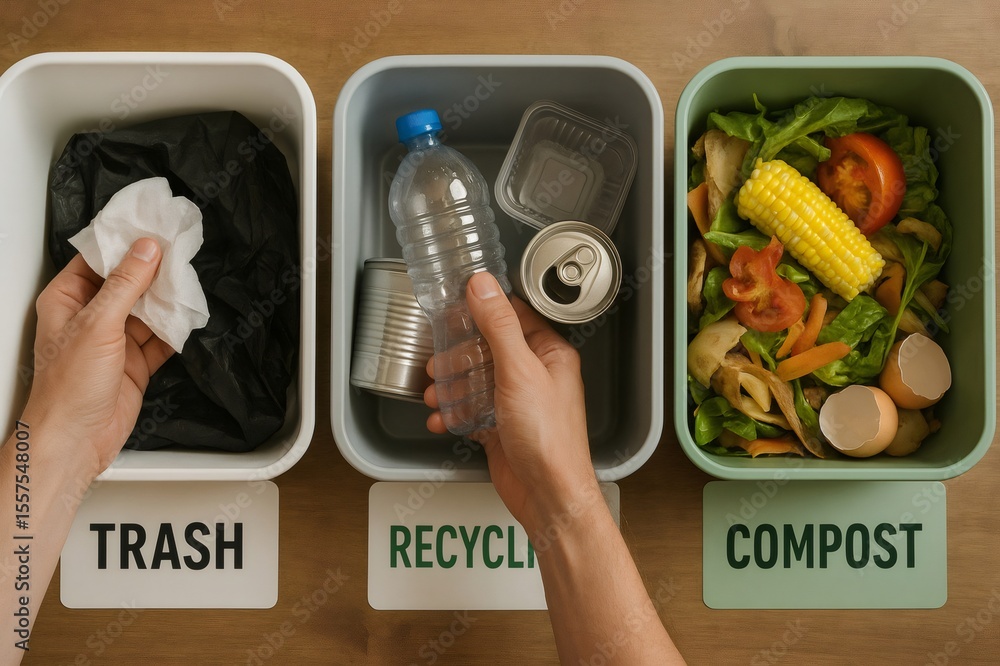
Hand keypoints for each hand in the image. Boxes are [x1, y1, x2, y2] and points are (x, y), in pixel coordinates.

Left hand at [21, 238, 173, 478]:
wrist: (76, 440)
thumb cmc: (68, 388)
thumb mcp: (98, 325)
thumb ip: (125, 285)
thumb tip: (146, 250)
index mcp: (67, 300)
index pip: (98, 259)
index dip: (125, 242)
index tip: (152, 227)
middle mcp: (90, 317)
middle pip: (128, 282)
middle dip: (154, 270)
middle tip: (180, 251)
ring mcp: (114, 340)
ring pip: (147, 309)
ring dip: (167, 300)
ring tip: (188, 283)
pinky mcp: (134, 362)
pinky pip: (160, 338)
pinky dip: (175, 330)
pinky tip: (187, 318)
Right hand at [424, 272, 599, 535]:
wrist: (549, 495)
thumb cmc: (549, 439)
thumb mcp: (519, 372)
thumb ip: (499, 326)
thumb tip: (483, 286)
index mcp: (550, 355)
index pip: (515, 318)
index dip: (484, 312)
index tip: (456, 308)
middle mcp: (536, 376)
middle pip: (490, 350)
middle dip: (458, 356)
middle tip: (437, 361)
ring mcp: (519, 403)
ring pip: (478, 381)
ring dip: (451, 386)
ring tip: (433, 392)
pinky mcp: (503, 429)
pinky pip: (473, 412)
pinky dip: (453, 414)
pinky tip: (440, 419)